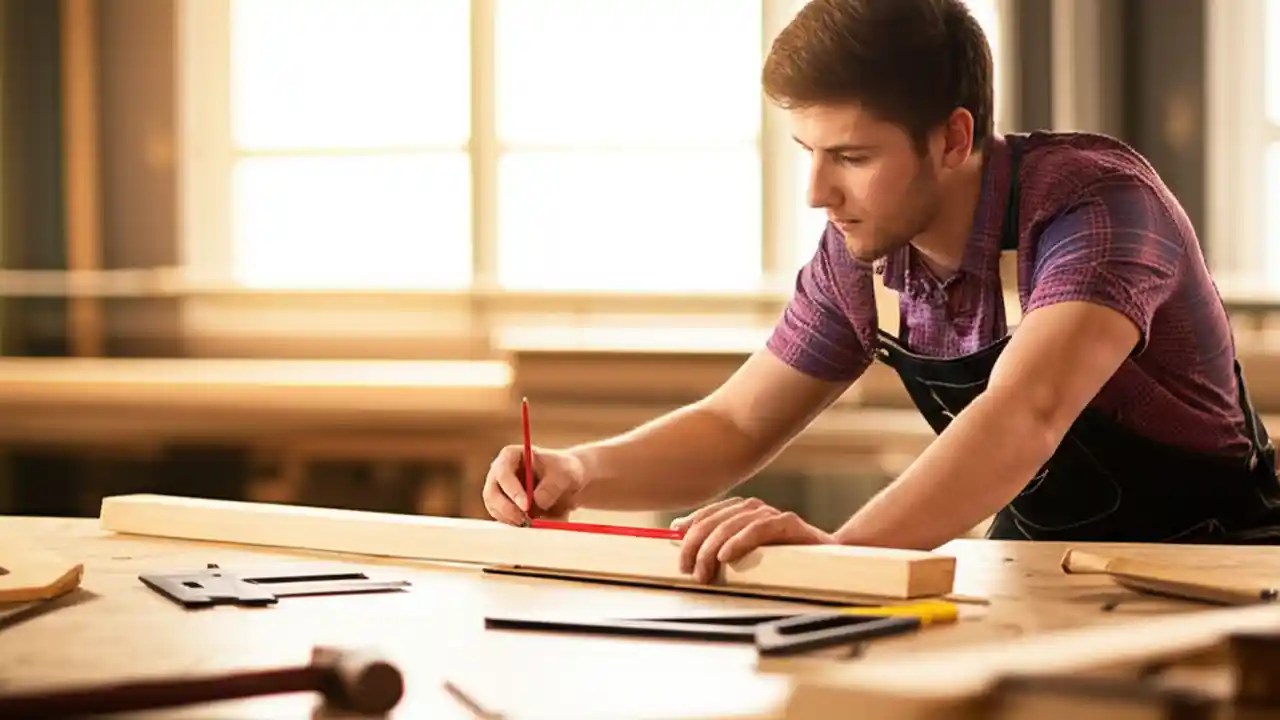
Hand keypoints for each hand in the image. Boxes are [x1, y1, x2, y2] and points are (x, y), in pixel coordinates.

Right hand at [482, 445, 587, 525]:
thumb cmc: (564, 472)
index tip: (526, 505)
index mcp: (510, 456)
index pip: (503, 472)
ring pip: (496, 510)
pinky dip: (516, 526)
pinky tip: (533, 526)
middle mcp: (499, 473)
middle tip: (525, 521)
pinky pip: (504, 520)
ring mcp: (499, 492)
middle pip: (491, 493)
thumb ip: (552, 486)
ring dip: (512, 520)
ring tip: (534, 523)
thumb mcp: (565, 474)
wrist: (567, 485)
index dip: (512, 489)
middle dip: (507, 509)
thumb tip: (537, 501)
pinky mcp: (504, 508)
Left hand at [671, 497, 834, 583]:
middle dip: (696, 543)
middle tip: (687, 568)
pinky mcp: (790, 524)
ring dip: (712, 548)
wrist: (828, 564)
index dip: (690, 529)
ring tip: (703, 570)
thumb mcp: (743, 553)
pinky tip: (725, 556)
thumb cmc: (783, 561)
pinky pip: (759, 528)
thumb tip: (678, 530)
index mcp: (744, 512)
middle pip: (717, 518)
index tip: (678, 549)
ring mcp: (773, 515)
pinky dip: (739, 541)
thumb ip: (715, 541)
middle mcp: (757, 508)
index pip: (709, 513)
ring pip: (734, 523)